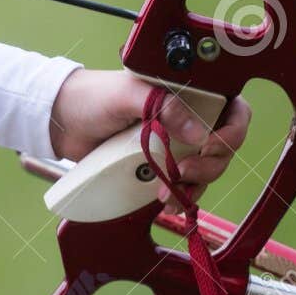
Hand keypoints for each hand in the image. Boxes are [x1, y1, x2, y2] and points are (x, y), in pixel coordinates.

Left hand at [50, 69, 251, 210]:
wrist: (62, 123)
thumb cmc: (94, 96)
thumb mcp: (130, 93)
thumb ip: (164, 106)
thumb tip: (200, 135)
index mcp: (189, 92)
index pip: (232, 109)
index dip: (233, 129)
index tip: (211, 145)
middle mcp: (189, 118)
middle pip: (224, 146)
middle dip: (210, 164)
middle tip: (183, 171)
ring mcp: (176, 145)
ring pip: (207, 170)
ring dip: (196, 185)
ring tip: (169, 193)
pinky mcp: (161, 167)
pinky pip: (184, 186)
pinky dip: (181, 197)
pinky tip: (166, 202)